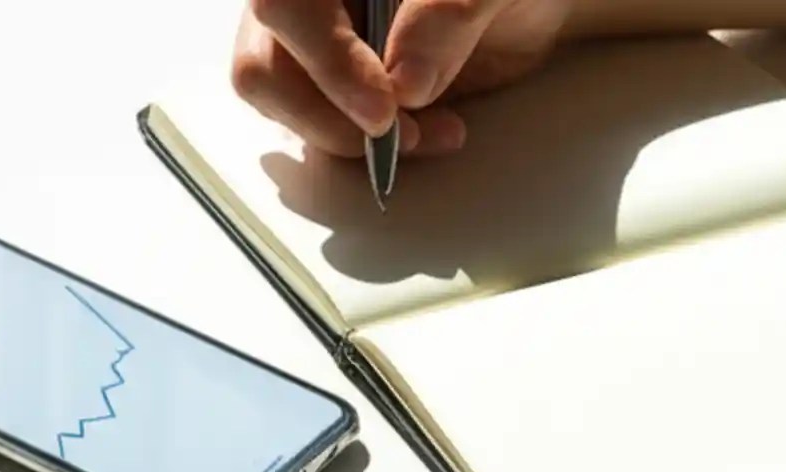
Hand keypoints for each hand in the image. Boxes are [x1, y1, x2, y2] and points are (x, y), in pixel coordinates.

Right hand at [230, 0, 571, 157]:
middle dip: (332, 115)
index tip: (383, 111)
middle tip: (401, 136)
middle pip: (263, 60)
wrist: (522, 12)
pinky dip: (355, 143)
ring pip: (274, 97)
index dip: (327, 61)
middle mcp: (308, 0)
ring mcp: (306, 36)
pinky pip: (306, 120)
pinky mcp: (320, 79)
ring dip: (341, 136)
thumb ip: (454, 13)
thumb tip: (405, 82)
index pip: (286, 5)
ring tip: (420, 138)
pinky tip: (417, 137)